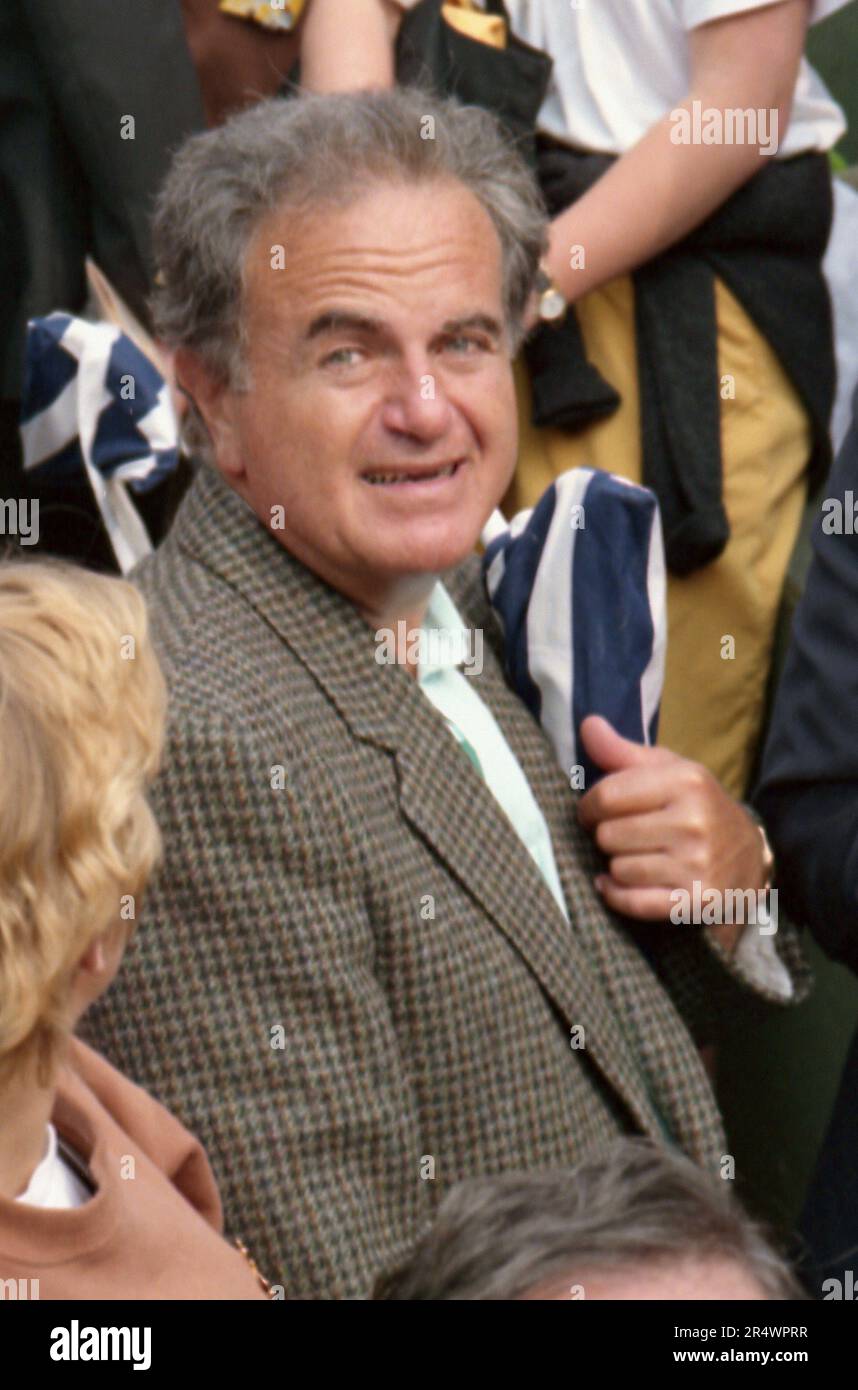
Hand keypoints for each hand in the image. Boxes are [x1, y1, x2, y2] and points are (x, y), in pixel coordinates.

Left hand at [576, 716, 766, 945]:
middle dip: (606, 836)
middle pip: (608, 834)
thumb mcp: (668, 771)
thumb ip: (622, 752)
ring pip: (618, 868)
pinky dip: (616, 895)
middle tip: (622, 836)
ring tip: (635, 857)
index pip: (606, 796)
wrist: (749, 856)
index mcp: (686, 781)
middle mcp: (694, 822)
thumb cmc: (696, 807)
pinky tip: (616, 885)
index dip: (589, 807)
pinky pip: (632, 901)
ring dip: (617, 866)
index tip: (594, 812)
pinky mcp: (696, 901)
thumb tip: (587, 724)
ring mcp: (697, 864)